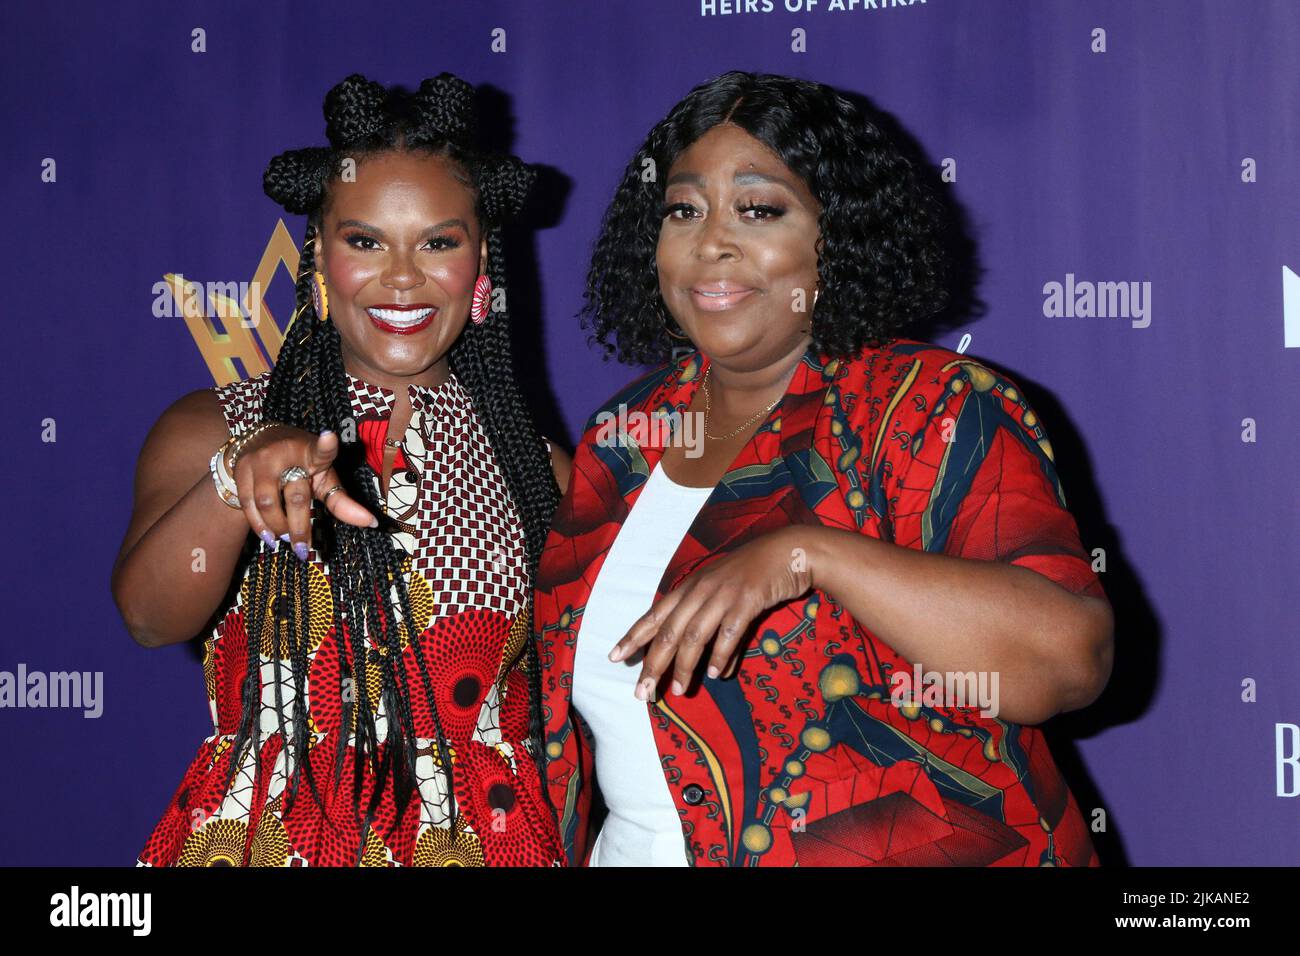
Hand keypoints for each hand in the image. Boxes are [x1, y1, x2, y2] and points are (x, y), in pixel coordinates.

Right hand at [229, 424, 377, 558]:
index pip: (321, 450)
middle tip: (305, 550)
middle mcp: (286, 452)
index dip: (326, 445)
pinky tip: (269, 538)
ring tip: (288, 542)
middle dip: (301, 526)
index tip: (330, 438)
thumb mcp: (323, 477)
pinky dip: (259, 525)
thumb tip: (371, 523)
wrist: (262, 440)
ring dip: (278, 528)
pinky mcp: (242, 469)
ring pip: (268, 502)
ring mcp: (261, 460)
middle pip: (295, 495)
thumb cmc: (302, 463)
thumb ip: (342, 501)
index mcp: (312, 452)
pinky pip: (248, 504)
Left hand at [608, 526, 814, 700]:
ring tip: (677, 691)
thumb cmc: (753, 574)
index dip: (633, 637)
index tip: (614, 658)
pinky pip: (728, 633)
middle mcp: (700, 590)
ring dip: (684, 667)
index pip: (654, 615)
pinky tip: (715, 674)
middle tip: (642, 693)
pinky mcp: (747, 600)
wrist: (788, 551)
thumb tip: (711, 670)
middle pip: (669, 631)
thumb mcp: (724, 594)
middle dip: (653, 664)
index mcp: (690, 587)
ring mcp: (723, 594)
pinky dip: (720, 655)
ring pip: (694, 635)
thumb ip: (713, 628)